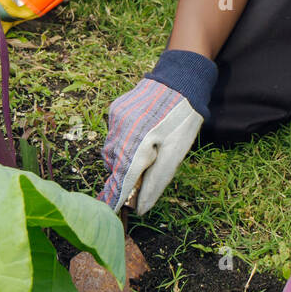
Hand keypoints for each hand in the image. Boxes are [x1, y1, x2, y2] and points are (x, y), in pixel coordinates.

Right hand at [98, 51, 217, 213]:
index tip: (107, 212)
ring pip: (111, 150)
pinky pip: (114, 134)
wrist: (180, 79)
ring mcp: (115, 118)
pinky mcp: (115, 110)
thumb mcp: (175, 154)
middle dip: (123, 176)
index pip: (120, 180)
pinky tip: (143, 136)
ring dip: (124, 159)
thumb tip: (140, 208)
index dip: (113, 198)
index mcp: (137, 144)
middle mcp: (120, 131)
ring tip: (147, 154)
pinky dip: (124, 142)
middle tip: (142, 180)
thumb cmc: (183, 119)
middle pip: (113, 165)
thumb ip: (156, 182)